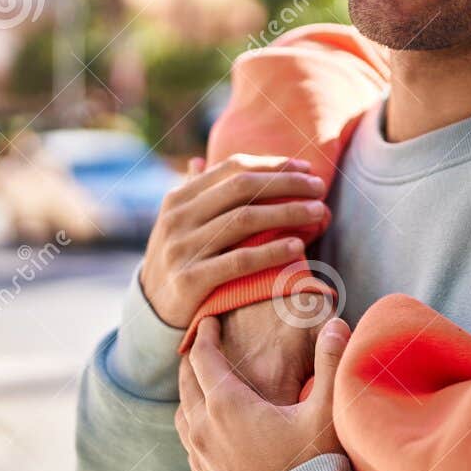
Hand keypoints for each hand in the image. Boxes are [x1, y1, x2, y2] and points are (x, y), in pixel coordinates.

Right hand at [139, 154, 328, 327]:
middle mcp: (178, 219)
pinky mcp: (190, 281)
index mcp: (178, 199)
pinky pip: (239, 261)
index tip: (306, 167)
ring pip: (244, 221)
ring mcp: (181, 249)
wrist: (150, 310)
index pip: (232, 169)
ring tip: (318, 212)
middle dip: (287, 184)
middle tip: (319, 188)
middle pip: (242, 189)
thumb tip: (201, 160)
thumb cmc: (178, 259)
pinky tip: (297, 247)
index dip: (272, 165)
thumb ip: (194, 193)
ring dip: (288, 212)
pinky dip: (271, 252)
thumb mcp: (178, 223)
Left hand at [176, 316, 349, 470]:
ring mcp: (201, 462)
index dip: (205, 335)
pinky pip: (190, 451)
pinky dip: (194, 432)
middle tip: (201, 348)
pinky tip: (210, 437)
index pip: (203, 359)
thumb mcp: (326, 412)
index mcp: (227, 406)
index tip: (208, 321)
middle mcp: (204, 431)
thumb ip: (330, 364)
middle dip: (193, 363)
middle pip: (186, 387)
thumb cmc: (313, 469)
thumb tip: (336, 323)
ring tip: (201, 390)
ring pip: (183, 419)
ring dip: (190, 398)